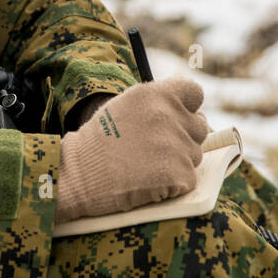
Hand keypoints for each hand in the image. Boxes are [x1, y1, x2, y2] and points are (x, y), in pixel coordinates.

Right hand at [54, 78, 209, 223]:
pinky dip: (173, 184)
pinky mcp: (178, 174)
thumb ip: (158, 103)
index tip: (178, 118)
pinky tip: (149, 180)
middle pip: (199, 127)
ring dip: (177, 162)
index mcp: (156, 94)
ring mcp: (176, 146)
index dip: (188, 108)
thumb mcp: (126, 106)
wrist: (79, 174)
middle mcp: (170, 116)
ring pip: (195, 155)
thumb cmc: (100, 141)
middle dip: (183, 137)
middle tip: (156, 148)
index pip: (195, 93)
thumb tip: (189, 111)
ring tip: (146, 164)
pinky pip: (189, 179)